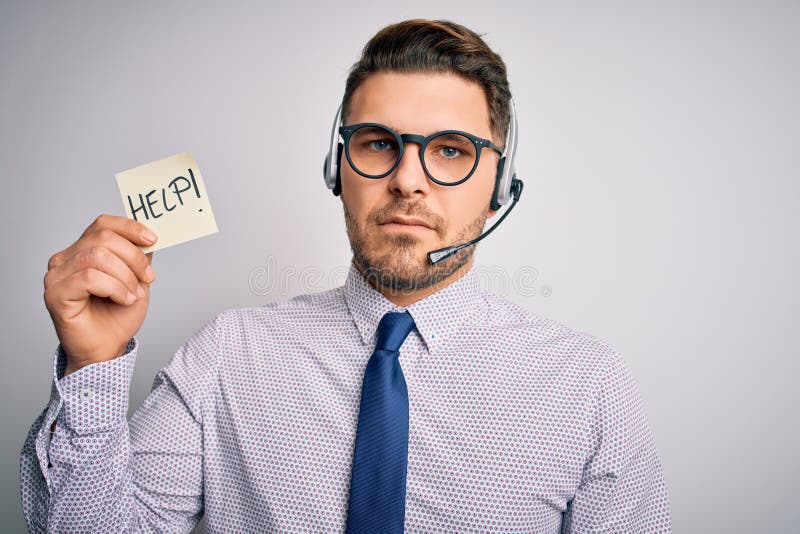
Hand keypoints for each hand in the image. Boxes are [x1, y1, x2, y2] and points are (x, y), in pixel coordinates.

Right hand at [44, 214, 157, 375]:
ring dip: (125, 276)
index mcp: (82, 250)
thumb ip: (139, 257)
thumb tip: (149, 235)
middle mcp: (65, 259)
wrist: (106, 350)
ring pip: (97, 257)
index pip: (102, 224)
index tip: (153, 239)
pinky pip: (89, 278)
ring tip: (133, 294)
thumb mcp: (137, 280)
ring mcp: (56, 275)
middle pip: (103, 238)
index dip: (129, 227)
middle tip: (148, 277)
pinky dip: (114, 288)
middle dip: (134, 257)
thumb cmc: (117, 317)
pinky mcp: (55, 293)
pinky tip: (123, 300)